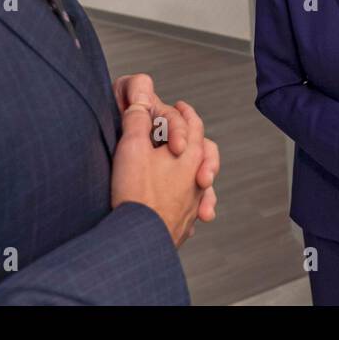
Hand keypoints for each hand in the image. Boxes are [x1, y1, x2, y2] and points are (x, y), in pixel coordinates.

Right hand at [111, 97, 211, 245]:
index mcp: (191, 154)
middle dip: (197, 139)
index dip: (186, 112)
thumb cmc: (135, 192)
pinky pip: (194, 205)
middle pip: (206, 151)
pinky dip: (190, 198)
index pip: (194, 125)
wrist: (139, 239)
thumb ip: (138, 120)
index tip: (180, 106)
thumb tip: (141, 100)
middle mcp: (198, 178)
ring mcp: (195, 202)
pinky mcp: (186, 222)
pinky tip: (180, 202)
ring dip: (197, 170)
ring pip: (203, 180)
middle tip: (186, 132)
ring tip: (187, 169)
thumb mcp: (132, 147)